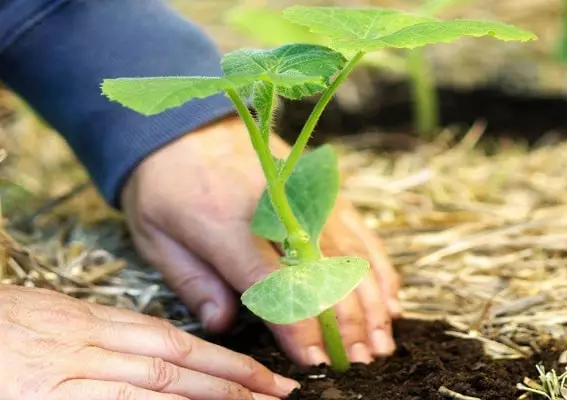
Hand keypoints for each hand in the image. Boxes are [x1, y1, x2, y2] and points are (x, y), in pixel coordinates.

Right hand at [0, 284, 298, 399]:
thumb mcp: (53, 318)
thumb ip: (102, 333)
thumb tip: (150, 351)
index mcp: (91, 322)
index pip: (173, 340)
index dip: (223, 359)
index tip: (261, 375)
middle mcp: (87, 347)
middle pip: (175, 365)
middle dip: (232, 382)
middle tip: (279, 393)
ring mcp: (68, 378)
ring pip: (153, 390)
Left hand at [121, 115, 402, 366]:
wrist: (188, 126)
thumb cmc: (167, 184)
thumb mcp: (157, 235)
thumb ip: (192, 283)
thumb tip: (224, 323)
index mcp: (225, 225)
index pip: (272, 285)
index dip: (298, 326)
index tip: (313, 360)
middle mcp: (276, 210)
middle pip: (323, 273)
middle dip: (345, 324)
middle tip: (357, 362)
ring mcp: (305, 197)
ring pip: (351, 256)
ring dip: (370, 302)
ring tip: (380, 342)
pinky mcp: (322, 191)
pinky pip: (359, 232)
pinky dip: (377, 267)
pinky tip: (388, 297)